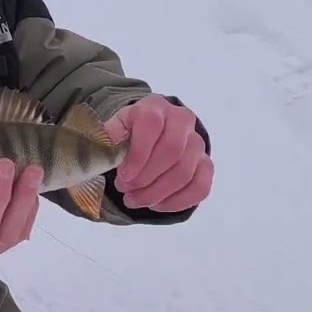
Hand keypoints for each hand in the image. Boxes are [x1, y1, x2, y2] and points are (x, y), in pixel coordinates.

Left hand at [105, 95, 212, 212]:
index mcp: (155, 107)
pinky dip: (176, 202)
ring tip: (134, 200)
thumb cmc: (129, 133)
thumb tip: (105, 149)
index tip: (123, 175)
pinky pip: (200, 188)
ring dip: (157, 193)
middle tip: (125, 190)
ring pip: (185, 173)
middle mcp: (182, 120)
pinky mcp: (206, 165)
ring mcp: (197, 143)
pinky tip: (156, 205)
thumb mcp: (114, 130)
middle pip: (172, 151)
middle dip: (146, 177)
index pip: (152, 125)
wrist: (151, 136)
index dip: (138, 154)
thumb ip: (108, 138)